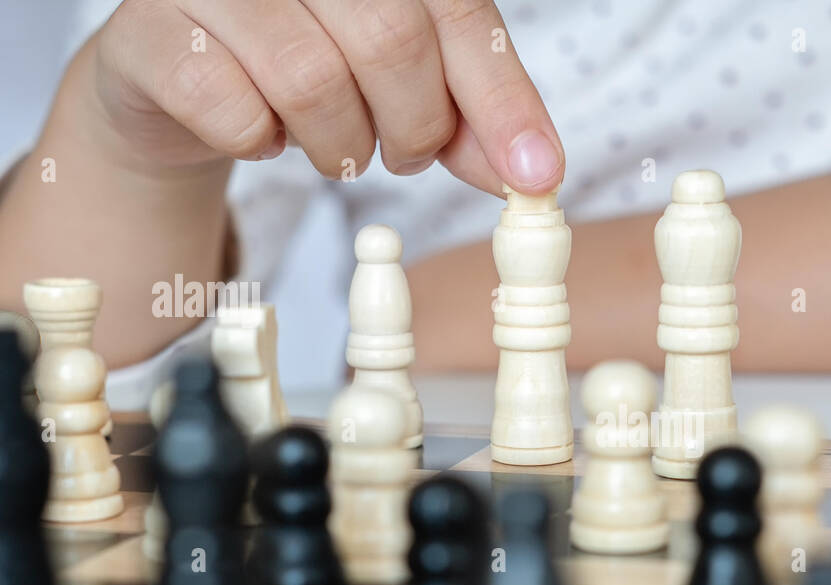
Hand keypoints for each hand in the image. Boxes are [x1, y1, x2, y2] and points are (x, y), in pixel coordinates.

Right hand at [87, 0, 563, 192]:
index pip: (455, 12)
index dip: (501, 101)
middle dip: (413, 127)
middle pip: (389, 42)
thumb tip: (530, 173)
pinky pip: (235, 114)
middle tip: (404, 153)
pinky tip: (261, 130)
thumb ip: (466, 117)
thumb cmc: (306, 62)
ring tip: (333, 142)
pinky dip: (262, 144)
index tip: (537, 178)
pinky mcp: (149, 33)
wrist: (182, 77)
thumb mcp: (402, 83)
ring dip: (340, 144)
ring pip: (313, 82)